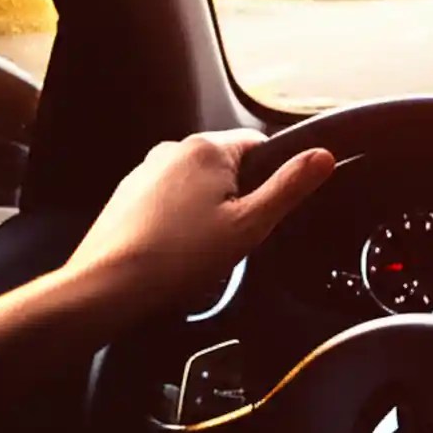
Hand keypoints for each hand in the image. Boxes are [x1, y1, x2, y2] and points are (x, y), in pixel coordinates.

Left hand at [64, 129, 334, 314]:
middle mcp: (173, 149)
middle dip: (236, 200)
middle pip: (228, 168)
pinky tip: (175, 252)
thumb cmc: (179, 258)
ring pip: (198, 187)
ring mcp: (146, 171)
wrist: (108, 286)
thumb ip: (289, 187)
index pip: (261, 146)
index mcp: (207, 149)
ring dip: (206, 212)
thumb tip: (323, 156)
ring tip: (199, 250)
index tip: (262, 213)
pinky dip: (178, 222)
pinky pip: (170, 201)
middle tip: (232, 238)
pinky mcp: (128, 195)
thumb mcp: (250, 225)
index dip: (270, 181)